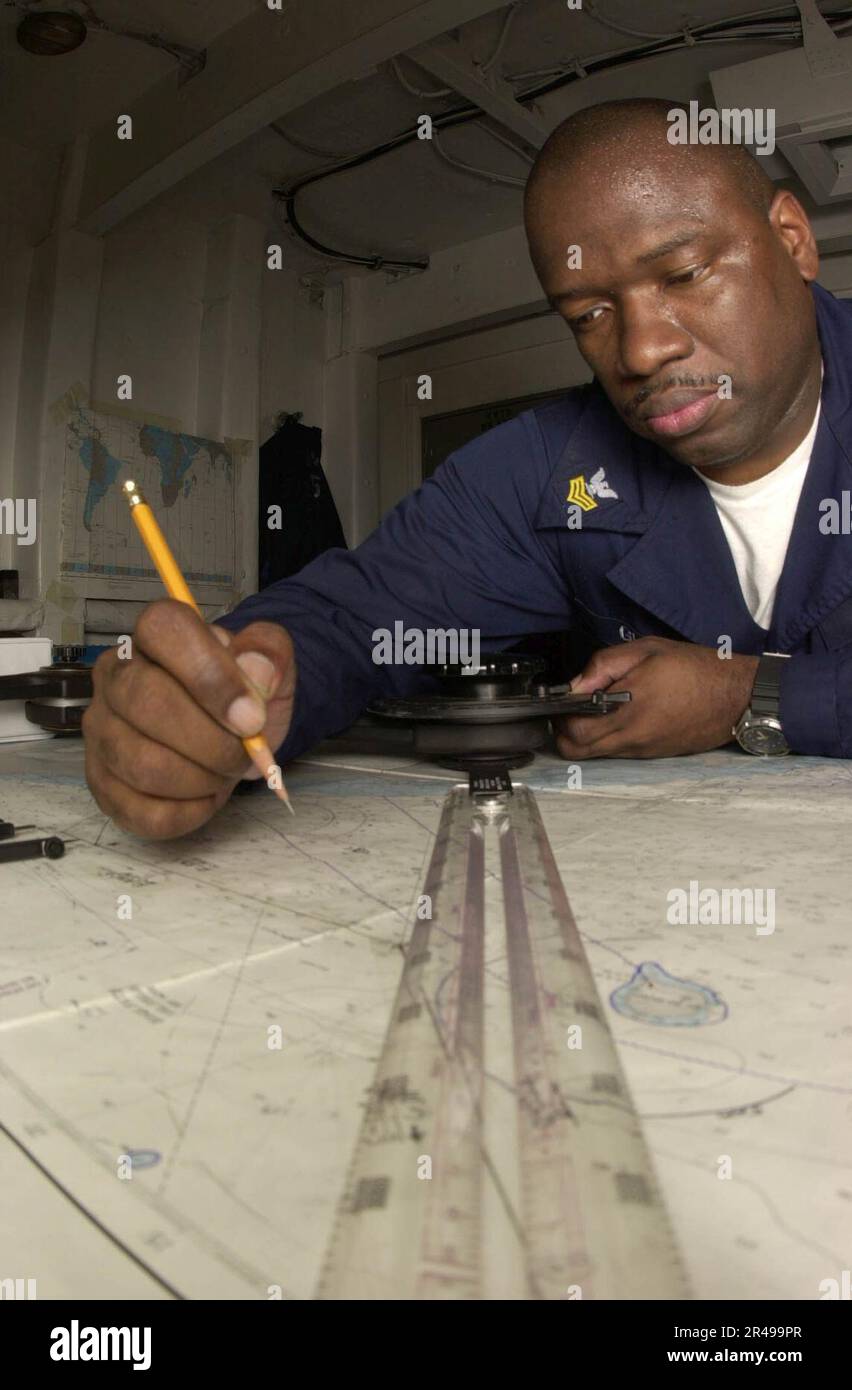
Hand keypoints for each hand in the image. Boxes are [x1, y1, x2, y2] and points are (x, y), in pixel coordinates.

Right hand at [83, 600, 295, 838]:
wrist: (236, 732)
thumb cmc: (244, 695)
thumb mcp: (270, 663)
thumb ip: (268, 654)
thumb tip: (255, 671)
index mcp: (154, 637)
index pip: (163, 631)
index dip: (210, 675)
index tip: (251, 716)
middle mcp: (115, 677)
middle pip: (147, 703)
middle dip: (211, 741)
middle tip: (243, 753)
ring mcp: (101, 730)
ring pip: (141, 764)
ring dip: (201, 779)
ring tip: (224, 773)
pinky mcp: (102, 782)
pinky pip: (139, 810)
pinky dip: (186, 813)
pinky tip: (205, 798)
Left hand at [553, 636, 758, 759]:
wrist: (737, 697)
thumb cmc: (695, 668)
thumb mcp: (647, 650)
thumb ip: (605, 665)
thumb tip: (575, 684)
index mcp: (629, 708)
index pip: (574, 730)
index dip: (562, 714)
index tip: (567, 697)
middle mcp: (632, 737)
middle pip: (577, 750)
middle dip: (566, 730)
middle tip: (574, 707)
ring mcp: (642, 750)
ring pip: (595, 755)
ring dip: (586, 736)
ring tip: (597, 709)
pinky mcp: (652, 755)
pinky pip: (617, 754)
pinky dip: (607, 739)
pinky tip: (619, 716)